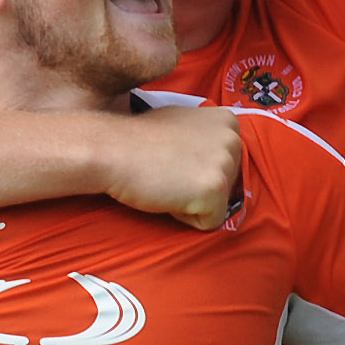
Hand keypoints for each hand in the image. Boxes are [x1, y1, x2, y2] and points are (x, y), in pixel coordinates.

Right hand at [97, 106, 242, 230]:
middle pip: (228, 185)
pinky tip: (166, 195)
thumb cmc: (138, 140)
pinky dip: (186, 217)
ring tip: (166, 181)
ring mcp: (225, 165)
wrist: (112, 150)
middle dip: (198, 187)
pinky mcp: (214, 190)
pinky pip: (209, 222)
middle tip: (168, 172)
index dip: (198, 169)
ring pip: (218, 204)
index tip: (174, 160)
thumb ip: (204, 137)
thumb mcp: (182, 123)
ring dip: (191, 201)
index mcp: (228, 121)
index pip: (228, 163)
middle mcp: (233, 140)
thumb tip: (210, 156)